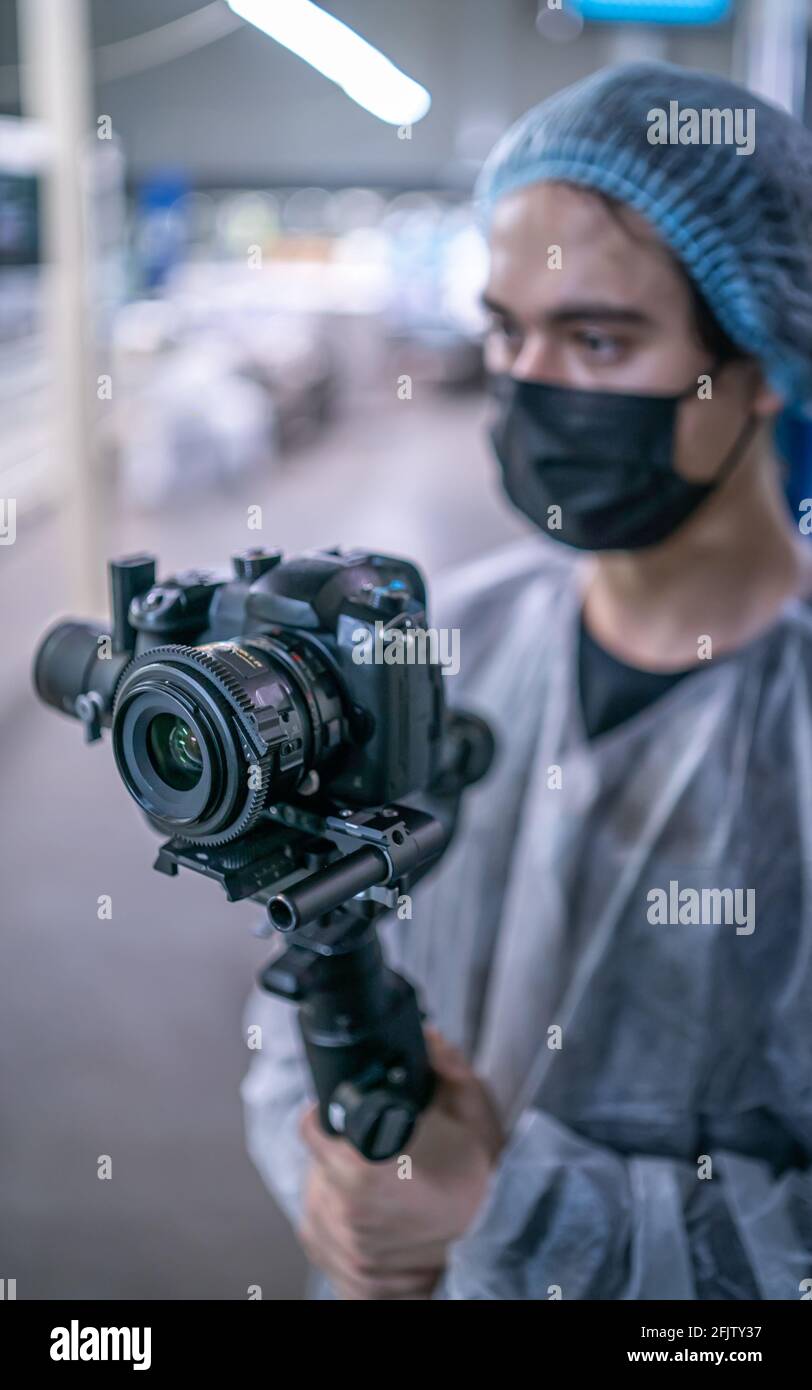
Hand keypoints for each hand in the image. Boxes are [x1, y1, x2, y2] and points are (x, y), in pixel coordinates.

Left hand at [298, 1028, 504, 1299]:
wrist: (502, 1250)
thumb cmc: (485, 1186)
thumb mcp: (475, 1115)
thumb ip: (448, 1068)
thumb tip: (427, 1038)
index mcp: (364, 1174)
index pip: (313, 1129)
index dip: (327, 1115)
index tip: (343, 1114)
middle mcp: (346, 1216)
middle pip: (317, 1163)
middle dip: (340, 1151)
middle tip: (380, 1154)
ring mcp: (343, 1252)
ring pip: (318, 1200)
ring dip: (338, 1189)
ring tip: (385, 1188)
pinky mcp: (346, 1279)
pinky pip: (324, 1236)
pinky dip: (343, 1224)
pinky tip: (377, 1217)